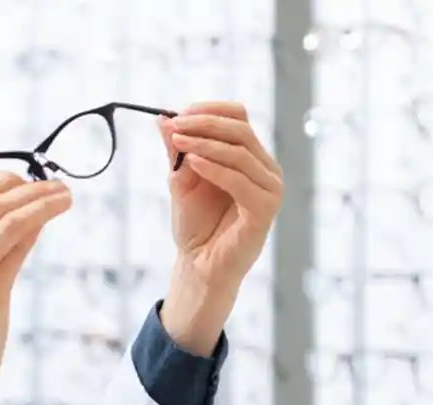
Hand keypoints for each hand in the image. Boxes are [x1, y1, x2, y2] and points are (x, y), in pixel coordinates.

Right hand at [0, 171, 72, 404]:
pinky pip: (16, 244)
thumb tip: (23, 220)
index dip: (5, 179)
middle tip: (57, 185)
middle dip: (28, 185)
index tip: (30, 179)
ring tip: (65, 194)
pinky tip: (54, 215)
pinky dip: (39, 221)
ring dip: (41, 199)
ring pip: (6, 216)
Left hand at [156, 101, 283, 354]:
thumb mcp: (181, 180)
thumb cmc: (195, 225)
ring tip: (177, 142)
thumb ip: (176, 151)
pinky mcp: (265, 210)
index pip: (239, 116)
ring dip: (206, 143)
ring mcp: (270, 188)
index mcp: (249, 157)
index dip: (210, 110)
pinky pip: (242, 182)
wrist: (199, 265)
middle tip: (174, 126)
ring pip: (241, 152)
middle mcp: (265, 168)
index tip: (178, 113)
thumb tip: (162, 118)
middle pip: (241, 129)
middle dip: (205, 123)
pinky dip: (216, 169)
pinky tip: (192, 163)